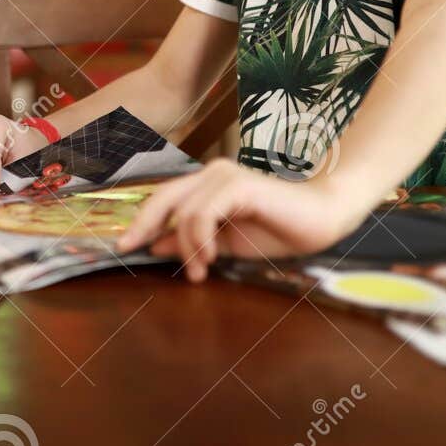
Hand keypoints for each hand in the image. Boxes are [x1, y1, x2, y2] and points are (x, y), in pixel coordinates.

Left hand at [114, 160, 368, 281]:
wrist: (322, 220)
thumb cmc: (277, 230)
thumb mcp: (225, 243)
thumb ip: (191, 241)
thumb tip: (154, 246)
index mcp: (206, 185)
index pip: (162, 199)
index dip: (141, 222)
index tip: (123, 247)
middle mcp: (211, 173)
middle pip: (163, 198)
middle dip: (143, 226)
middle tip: (131, 251)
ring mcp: (225, 176)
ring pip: (183, 212)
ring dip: (186, 247)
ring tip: (199, 272)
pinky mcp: (239, 185)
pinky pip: (203, 213)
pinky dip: (199, 237)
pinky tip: (210, 258)